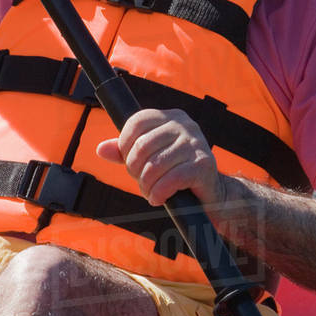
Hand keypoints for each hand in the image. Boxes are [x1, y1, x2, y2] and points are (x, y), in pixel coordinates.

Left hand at [97, 108, 226, 210]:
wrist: (213, 195)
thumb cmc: (178, 174)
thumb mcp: (150, 159)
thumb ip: (126, 152)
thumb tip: (101, 149)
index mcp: (171, 117)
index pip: (137, 121)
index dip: (125, 145)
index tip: (131, 163)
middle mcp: (185, 125)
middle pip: (142, 146)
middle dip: (135, 170)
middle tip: (143, 182)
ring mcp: (195, 143)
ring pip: (154, 165)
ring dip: (147, 186)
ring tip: (152, 192)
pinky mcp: (203, 165)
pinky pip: (170, 180)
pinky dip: (159, 193)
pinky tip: (159, 198)